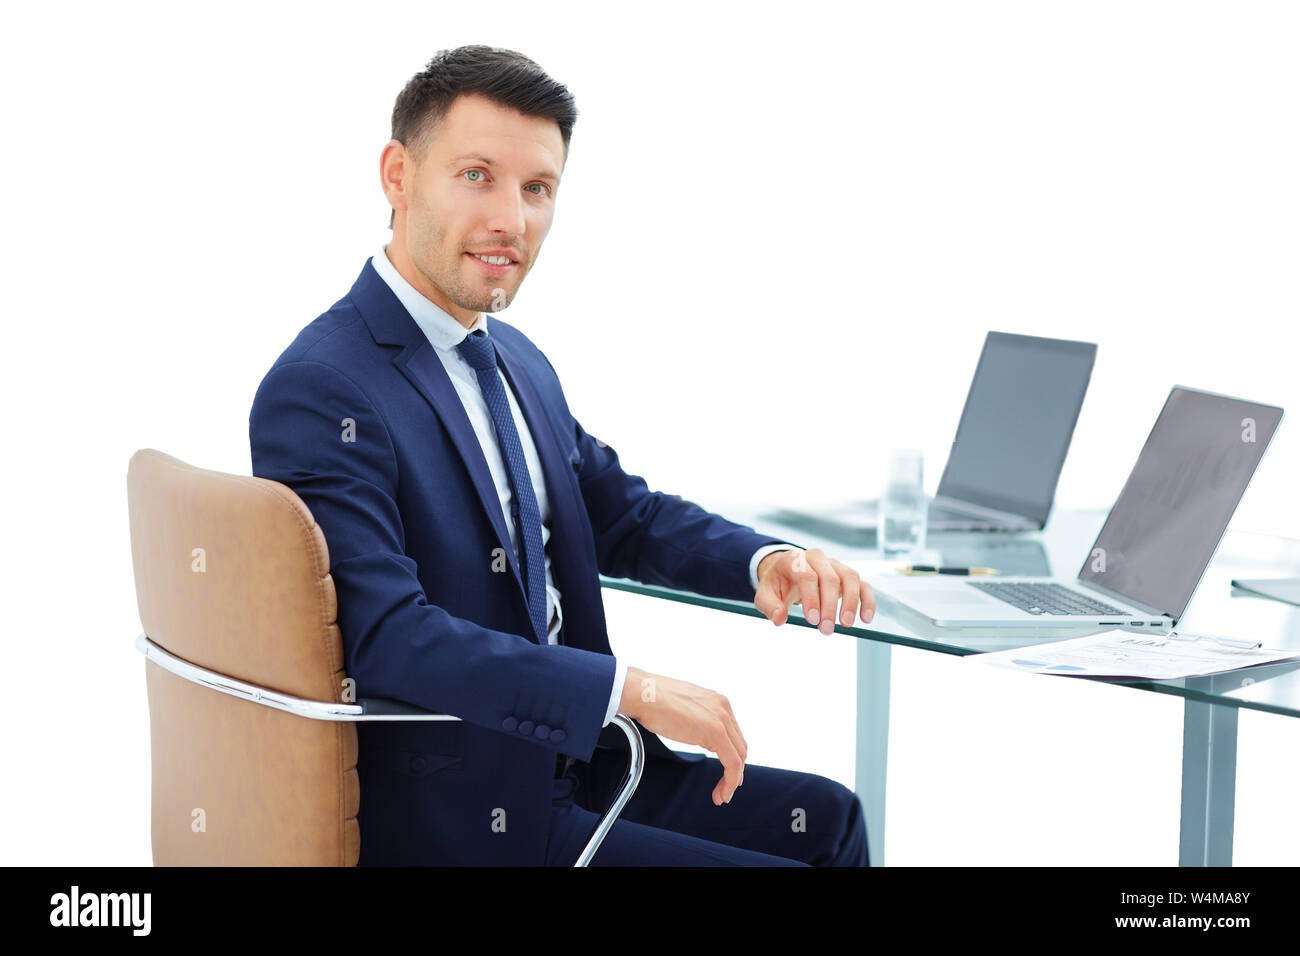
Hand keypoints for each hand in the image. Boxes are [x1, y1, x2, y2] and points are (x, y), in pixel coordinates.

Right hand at [620, 666, 745, 805]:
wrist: (643, 694)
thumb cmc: (652, 699)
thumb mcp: (682, 707)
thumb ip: (694, 718)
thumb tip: (693, 730)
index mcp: (716, 701)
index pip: (733, 735)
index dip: (732, 757)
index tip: (725, 774)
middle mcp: (723, 708)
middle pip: (739, 746)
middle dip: (735, 772)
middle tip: (725, 789)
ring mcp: (721, 719)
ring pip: (739, 757)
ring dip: (732, 780)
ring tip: (722, 795)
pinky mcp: (716, 732)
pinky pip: (732, 763)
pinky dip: (729, 781)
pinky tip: (721, 792)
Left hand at [755, 547, 874, 633]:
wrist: (787, 571)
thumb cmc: (778, 584)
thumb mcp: (765, 594)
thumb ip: (769, 606)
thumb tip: (779, 619)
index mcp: (794, 560)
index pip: (806, 575)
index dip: (811, 598)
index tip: (812, 620)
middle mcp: (817, 558)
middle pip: (829, 578)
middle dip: (829, 606)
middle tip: (826, 630)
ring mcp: (834, 564)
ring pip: (850, 577)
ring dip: (851, 602)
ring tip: (846, 624)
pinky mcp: (847, 575)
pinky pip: (863, 584)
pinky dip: (867, 600)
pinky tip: (866, 618)